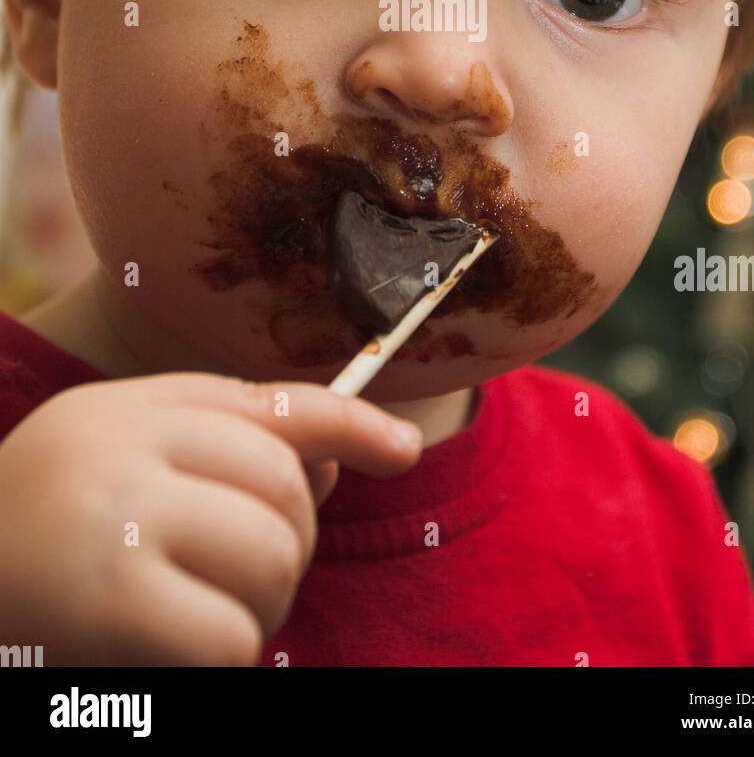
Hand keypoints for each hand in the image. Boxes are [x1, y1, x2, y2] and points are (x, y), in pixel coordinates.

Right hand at [0, 373, 420, 664]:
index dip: (350, 423)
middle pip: (287, 487)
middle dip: (282, 548)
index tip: (402, 449)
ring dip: (257, 608)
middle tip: (222, 586)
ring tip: (194, 621)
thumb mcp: (121, 471)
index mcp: (130, 409)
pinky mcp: (109, 598)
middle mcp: (124, 443)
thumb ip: (221, 449)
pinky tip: (169, 658)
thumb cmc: (39, 546)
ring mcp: (117, 513)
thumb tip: (341, 457)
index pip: (271, 406)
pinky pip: (231, 634)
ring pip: (273, 556)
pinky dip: (223, 657)